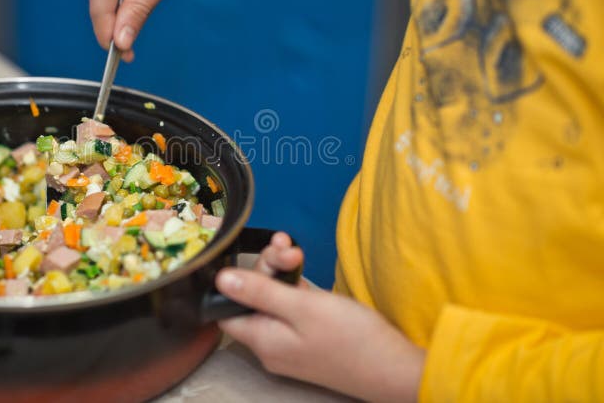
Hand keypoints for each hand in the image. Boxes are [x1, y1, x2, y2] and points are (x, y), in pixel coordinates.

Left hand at [216, 234, 424, 402]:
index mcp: (262, 340)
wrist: (395, 369)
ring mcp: (289, 344)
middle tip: (289, 247)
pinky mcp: (308, 340)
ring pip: (273, 300)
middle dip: (268, 266)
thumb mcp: (302, 307)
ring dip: (282, 272)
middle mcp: (270, 345)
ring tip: (297, 252)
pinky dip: (295, 287)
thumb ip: (260, 292)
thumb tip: (221, 279)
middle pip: (253, 298)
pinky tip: (303, 270)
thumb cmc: (351, 338)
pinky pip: (291, 309)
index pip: (226, 307)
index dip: (237, 278)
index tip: (259, 255)